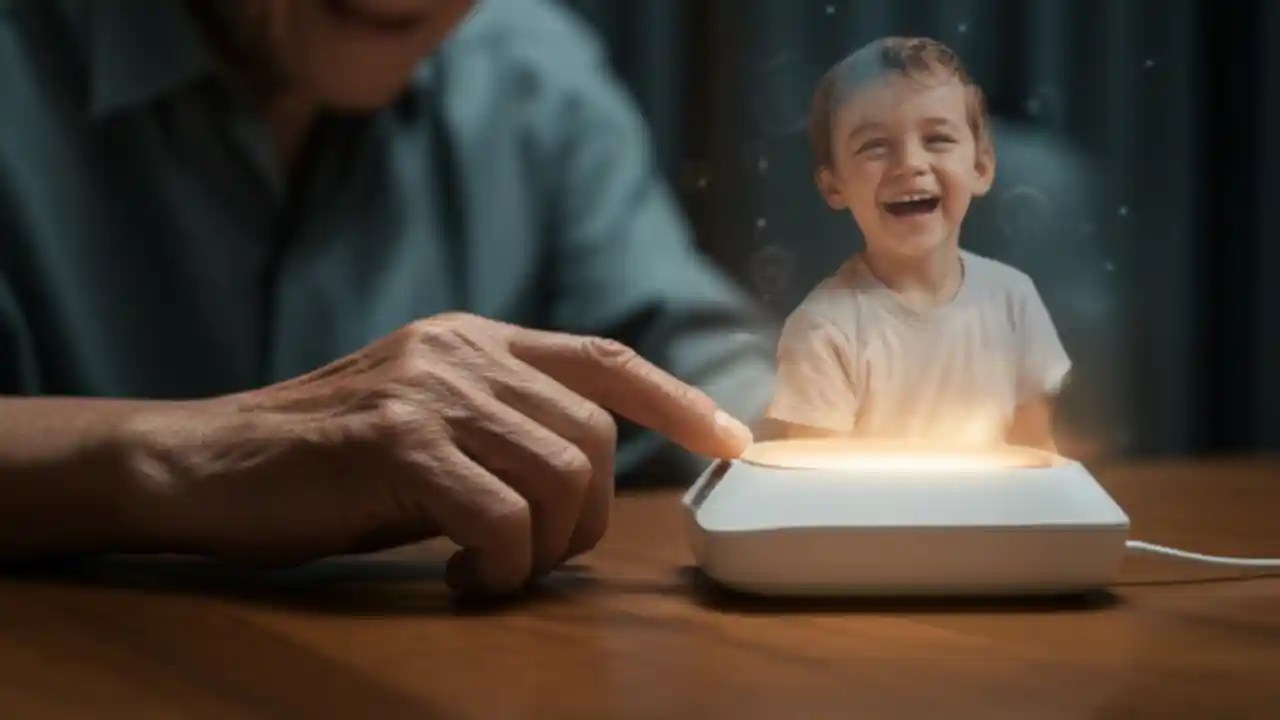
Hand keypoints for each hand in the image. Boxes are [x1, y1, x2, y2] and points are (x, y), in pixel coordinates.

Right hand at [124, 313, 752, 593]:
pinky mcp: (396, 441)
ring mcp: (431, 390)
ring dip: (544, 548)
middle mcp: (463, 352)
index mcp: (476, 341)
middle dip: (588, 517)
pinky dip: (499, 566)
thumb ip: (501, 431)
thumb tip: (585, 478)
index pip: (605, 357)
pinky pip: (501, 517)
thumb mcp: (427, 429)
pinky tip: (459, 577)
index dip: (677, 398)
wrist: (204, 463)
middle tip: (537, 557)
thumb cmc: (324, 463)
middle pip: (595, 436)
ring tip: (489, 570)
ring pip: (560, 476)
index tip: (730, 439)